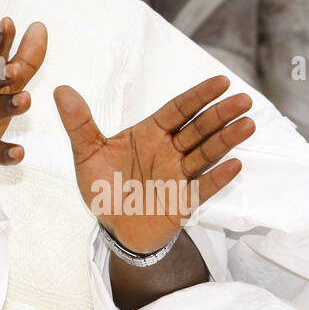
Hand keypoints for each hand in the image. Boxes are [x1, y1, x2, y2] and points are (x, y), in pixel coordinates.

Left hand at [56, 75, 251, 253]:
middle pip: (198, 128)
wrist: (112, 227)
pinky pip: (203, 188)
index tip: (220, 82)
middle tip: (244, 99)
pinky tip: (235, 165)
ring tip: (248, 125)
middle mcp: (168, 151)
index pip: (177, 110)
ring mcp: (178, 175)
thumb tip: (60, 90)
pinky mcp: (182, 201)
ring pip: (206, 154)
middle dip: (220, 114)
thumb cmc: (103, 187)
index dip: (198, 96)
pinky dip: (218, 178)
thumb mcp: (86, 153)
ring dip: (226, 140)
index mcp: (149, 134)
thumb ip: (78, 123)